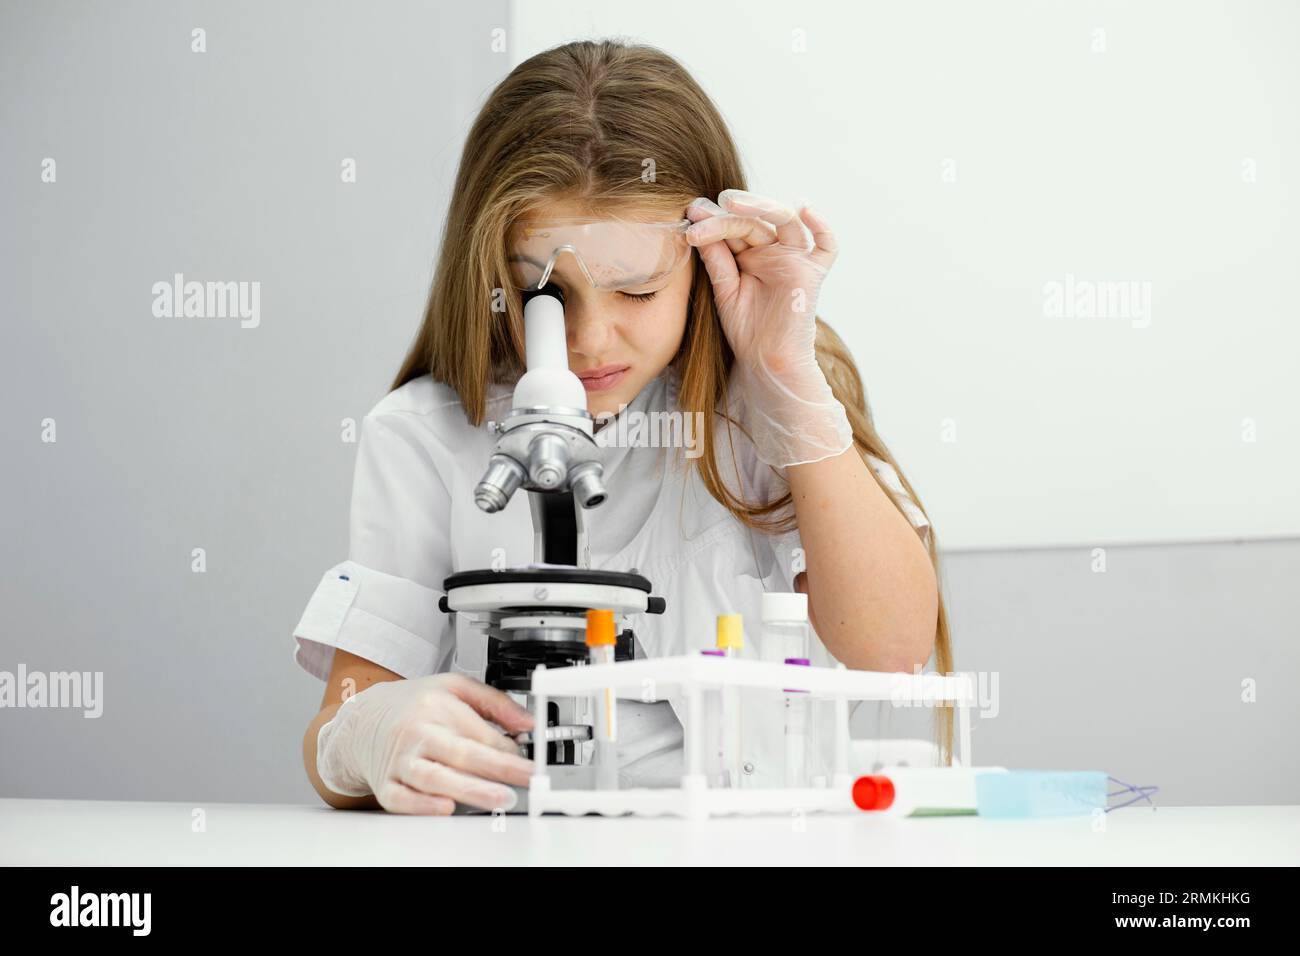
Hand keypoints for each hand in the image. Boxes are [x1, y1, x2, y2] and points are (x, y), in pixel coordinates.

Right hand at [315, 673, 534, 814]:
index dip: (509, 749)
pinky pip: (403, 799)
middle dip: (497, 768)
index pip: (480, 733)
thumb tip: (527, 721)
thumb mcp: (454, 687)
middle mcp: (417, 733)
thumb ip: (495, 702)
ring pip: (434, 778)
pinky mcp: (386, 785)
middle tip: (525, 779)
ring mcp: (400, 761)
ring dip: (469, 790)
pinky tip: (445, 808)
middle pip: (460, 753)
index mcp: (436, 707)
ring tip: (498, 798)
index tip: (530, 761)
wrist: (362, 720)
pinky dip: (422, 806)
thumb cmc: (412, 705)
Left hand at [685, 190, 851, 466]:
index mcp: (751, 253)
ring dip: (760, 207)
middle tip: (702, 210)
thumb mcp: (724, 290)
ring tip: (730, 204)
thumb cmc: (746, 330)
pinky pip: (827, 246)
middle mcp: (774, 251)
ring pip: (785, 221)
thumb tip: (699, 223)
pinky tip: (805, 209)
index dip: (712, 221)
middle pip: (755, 221)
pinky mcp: (811, 274)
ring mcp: (794, 260)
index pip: (734, 227)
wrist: (765, 362)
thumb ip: (717, 259)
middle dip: (727, 214)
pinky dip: (822, 226)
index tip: (689, 218)